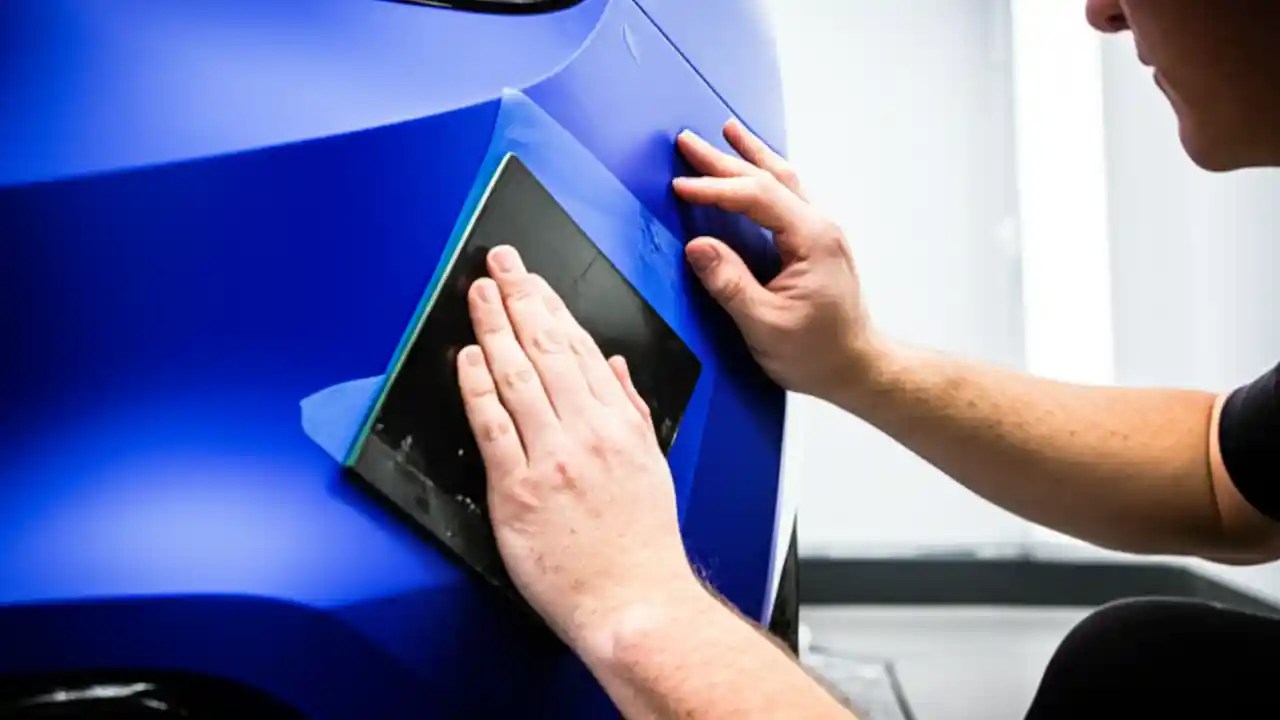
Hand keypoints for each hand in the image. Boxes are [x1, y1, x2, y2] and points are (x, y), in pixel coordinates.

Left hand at [457, 245, 701, 650]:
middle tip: (499, 264)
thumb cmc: (642, 545)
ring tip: (478, 294)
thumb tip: (612, 366)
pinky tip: (468, 358)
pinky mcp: (520, 491)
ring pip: (518, 378)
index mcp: (620, 424)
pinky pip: (493, 426)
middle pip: (547, 350)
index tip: (532, 281)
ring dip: (494, 328)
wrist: (635, 603)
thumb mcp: (652, 465)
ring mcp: (553, 459)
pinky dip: (478, 387)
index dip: (550, 308)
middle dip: (520, 298)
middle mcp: (588, 433)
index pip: (579, 350)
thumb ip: (630, 409)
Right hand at [674, 119, 872, 400]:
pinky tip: (754, 170)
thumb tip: (697, 246)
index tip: (679, 185)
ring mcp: (821, 233)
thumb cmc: (816, 353)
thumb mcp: (765, 325)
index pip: (757, 197)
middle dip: (726, 158)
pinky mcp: (816, 244)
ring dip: (751, 156)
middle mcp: (820, 226)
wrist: (857, 368)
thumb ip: (731, 284)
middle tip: (688, 140)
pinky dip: (764, 177)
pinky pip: (787, 197)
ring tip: (728, 131)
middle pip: (769, 178)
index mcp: (812, 239)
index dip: (715, 188)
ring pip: (783, 180)